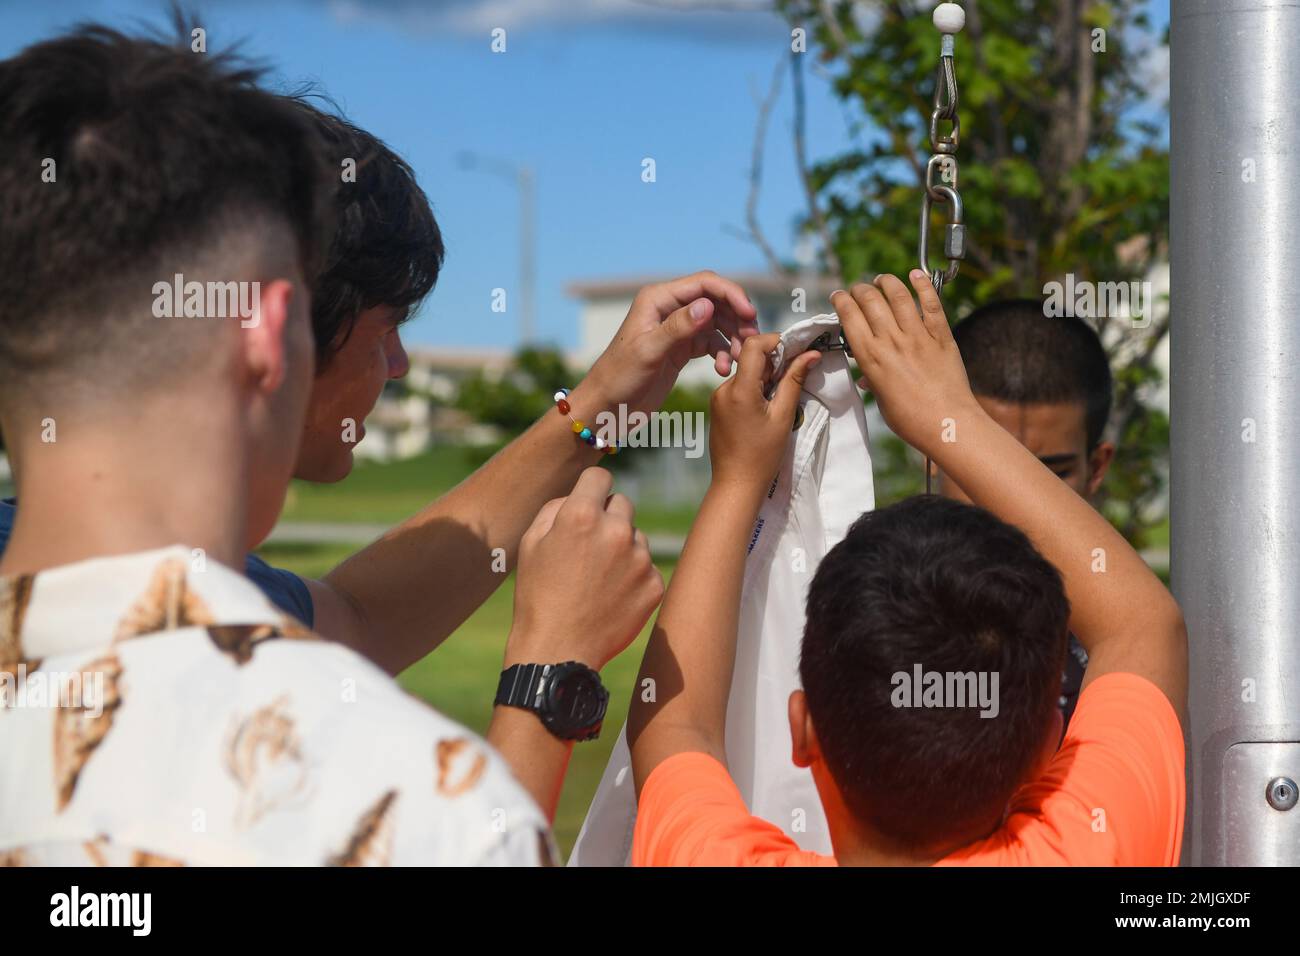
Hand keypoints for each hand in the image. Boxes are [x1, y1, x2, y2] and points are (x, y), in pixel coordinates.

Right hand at [506, 467, 663, 670]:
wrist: (558, 650)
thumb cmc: (538, 594)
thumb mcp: (531, 542)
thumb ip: (558, 507)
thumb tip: (582, 495)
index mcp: (582, 514)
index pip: (600, 476)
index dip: (591, 488)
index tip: (589, 500)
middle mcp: (616, 531)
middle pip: (622, 504)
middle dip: (607, 518)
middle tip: (589, 547)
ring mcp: (639, 559)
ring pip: (636, 537)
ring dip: (622, 548)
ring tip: (597, 579)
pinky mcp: (654, 584)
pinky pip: (647, 567)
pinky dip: (633, 577)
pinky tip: (611, 596)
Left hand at [577, 271, 759, 415]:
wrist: (607, 406)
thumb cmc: (619, 377)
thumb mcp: (649, 351)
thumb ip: (678, 327)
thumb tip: (707, 306)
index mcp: (658, 299)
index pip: (704, 283)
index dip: (731, 294)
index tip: (750, 313)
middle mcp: (669, 308)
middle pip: (716, 301)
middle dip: (737, 318)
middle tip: (751, 340)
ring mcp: (677, 328)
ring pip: (717, 323)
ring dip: (733, 338)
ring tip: (740, 359)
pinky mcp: (681, 348)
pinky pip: (712, 343)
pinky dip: (723, 353)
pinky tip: (725, 369)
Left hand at [708, 333, 819, 495]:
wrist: (736, 484)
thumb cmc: (762, 455)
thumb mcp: (783, 416)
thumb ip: (794, 381)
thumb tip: (811, 354)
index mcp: (739, 389)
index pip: (754, 345)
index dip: (776, 341)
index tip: (795, 351)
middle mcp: (724, 388)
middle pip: (750, 358)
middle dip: (775, 361)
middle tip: (795, 375)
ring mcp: (718, 397)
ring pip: (746, 372)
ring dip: (766, 376)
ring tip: (782, 397)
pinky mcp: (717, 406)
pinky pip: (739, 386)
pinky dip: (756, 388)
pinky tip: (767, 407)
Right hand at [831, 271, 977, 457]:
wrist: (947, 424)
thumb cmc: (911, 420)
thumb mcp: (882, 401)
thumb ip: (873, 381)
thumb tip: (867, 377)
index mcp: (871, 358)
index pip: (849, 316)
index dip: (841, 300)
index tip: (839, 296)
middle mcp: (891, 342)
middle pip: (870, 300)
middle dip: (860, 289)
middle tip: (859, 289)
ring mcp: (918, 336)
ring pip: (898, 295)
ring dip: (887, 282)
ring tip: (882, 280)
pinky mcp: (941, 336)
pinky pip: (932, 304)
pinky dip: (923, 285)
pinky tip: (916, 274)